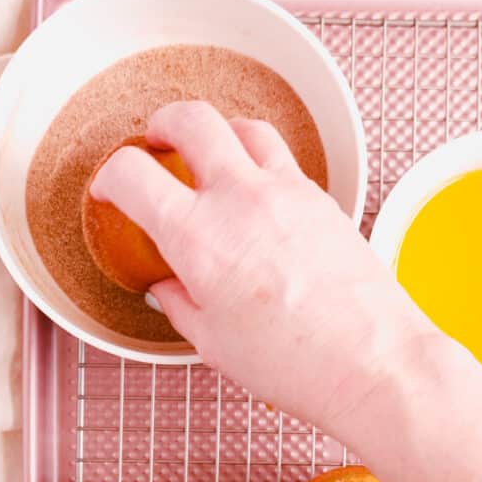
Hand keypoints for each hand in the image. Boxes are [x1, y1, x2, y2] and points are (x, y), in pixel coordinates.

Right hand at [90, 101, 432, 432]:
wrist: (372, 361)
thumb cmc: (295, 362)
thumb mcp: (214, 343)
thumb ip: (180, 304)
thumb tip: (165, 288)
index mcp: (197, 236)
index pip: (132, 173)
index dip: (110, 177)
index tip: (110, 190)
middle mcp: (240, 198)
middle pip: (190, 119)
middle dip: (162, 124)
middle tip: (155, 142)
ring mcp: (286, 191)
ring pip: (244, 126)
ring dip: (218, 132)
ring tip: (211, 155)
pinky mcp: (322, 198)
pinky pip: (284, 158)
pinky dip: (261, 161)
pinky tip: (259, 193)